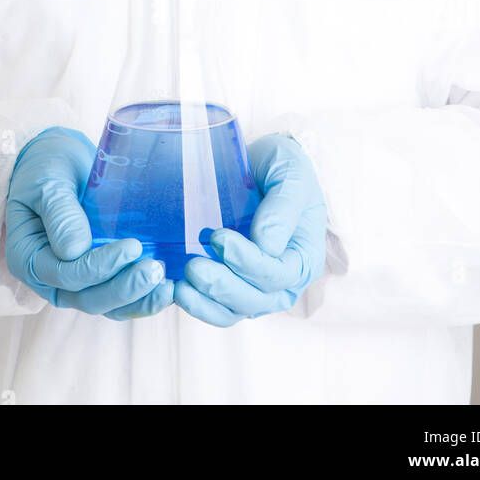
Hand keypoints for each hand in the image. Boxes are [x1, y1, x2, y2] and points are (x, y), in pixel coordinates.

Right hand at [5, 126, 173, 319]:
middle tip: (154, 270)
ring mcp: (72, 281)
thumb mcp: (47, 181)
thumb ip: (60, 213)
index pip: (64, 274)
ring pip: (105, 304)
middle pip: (87, 298)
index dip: (98, 267)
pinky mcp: (96, 276)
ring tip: (166, 286)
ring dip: (137, 300)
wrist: (58, 160)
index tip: (131, 247)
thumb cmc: (47, 165)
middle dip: (123, 288)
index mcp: (28, 257)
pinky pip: (117, 297)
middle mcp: (48, 277)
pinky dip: (140, 298)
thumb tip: (75, 250)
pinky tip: (165, 289)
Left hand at [174, 133, 326, 326]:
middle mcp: (284, 283)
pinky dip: (198, 305)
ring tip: (179, 287)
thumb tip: (265, 244)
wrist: (264, 168)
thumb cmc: (283, 169)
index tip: (219, 238)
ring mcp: (258, 289)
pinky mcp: (234, 287)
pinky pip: (218, 308)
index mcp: (303, 259)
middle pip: (254, 300)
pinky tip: (176, 290)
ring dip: (205, 303)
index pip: (277, 275)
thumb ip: (283, 208)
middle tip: (193, 267)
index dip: (247, 263)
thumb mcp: (291, 175)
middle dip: (222, 287)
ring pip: (233, 311)